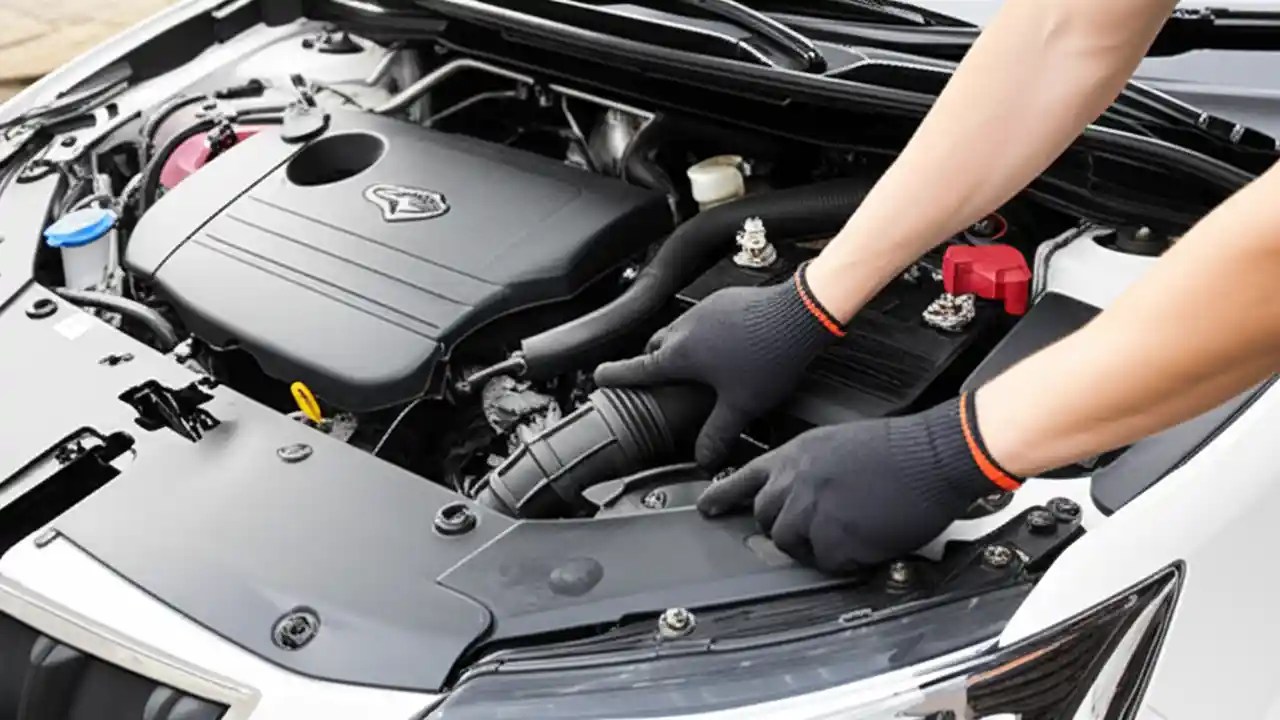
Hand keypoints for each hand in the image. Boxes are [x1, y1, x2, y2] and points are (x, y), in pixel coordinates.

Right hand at [594, 263, 844, 467]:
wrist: (800, 313)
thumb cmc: (769, 355)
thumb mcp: (740, 406)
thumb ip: (717, 434)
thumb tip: (705, 458)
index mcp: (680, 355)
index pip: (636, 368)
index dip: (615, 375)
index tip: (600, 377)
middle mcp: (685, 328)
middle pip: (654, 348)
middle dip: (651, 363)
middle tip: (658, 380)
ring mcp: (704, 310)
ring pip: (678, 331)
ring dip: (679, 348)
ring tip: (697, 368)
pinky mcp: (724, 301)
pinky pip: (702, 319)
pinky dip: (703, 334)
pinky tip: (726, 348)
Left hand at [696, 394, 1019, 573]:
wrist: (934, 453)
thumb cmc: (898, 447)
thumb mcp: (837, 443)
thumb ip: (809, 468)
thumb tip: (802, 493)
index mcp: (794, 455)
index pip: (744, 477)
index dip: (723, 495)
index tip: (707, 508)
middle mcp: (794, 481)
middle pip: (766, 518)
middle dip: (787, 526)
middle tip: (820, 526)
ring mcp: (811, 511)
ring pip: (791, 544)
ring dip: (815, 545)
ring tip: (849, 529)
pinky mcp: (835, 539)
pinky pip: (827, 563)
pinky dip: (847, 558)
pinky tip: (867, 538)